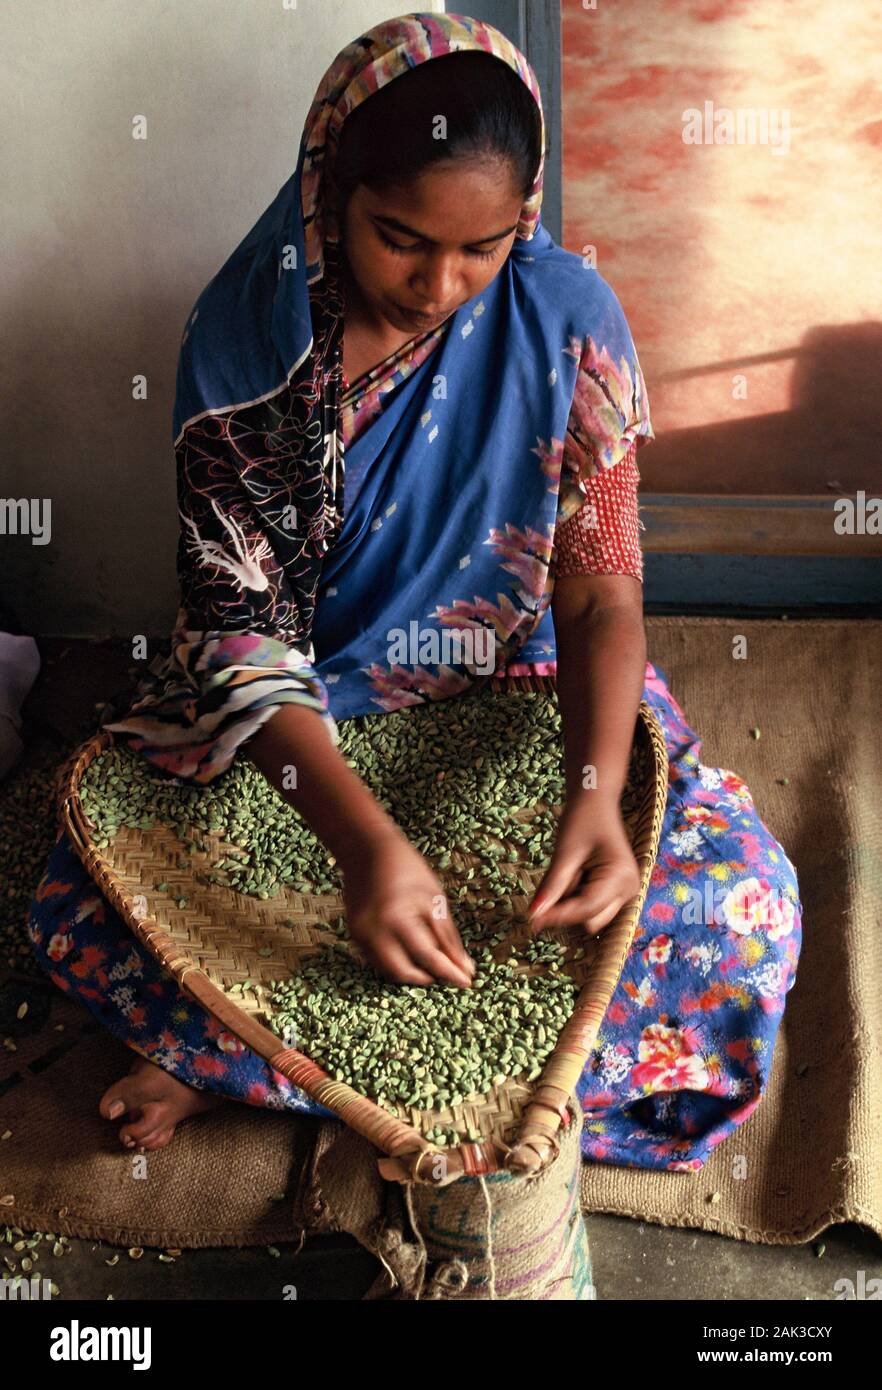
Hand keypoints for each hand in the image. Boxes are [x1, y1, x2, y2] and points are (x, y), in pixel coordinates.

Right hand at [342, 831, 475, 987]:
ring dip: (410, 971)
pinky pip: (377, 959)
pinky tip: (409, 949)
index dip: (450, 972)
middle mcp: (374, 931)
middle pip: (403, 972)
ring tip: (428, 960)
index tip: (467, 983)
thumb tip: (465, 968)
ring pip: (388, 970)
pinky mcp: (354, 935)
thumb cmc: (408, 869)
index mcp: (397, 918)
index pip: (428, 957)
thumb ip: (448, 937)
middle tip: (446, 971)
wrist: (367, 850)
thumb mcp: (435, 899)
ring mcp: (360, 934)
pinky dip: (395, 960)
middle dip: (427, 977)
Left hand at [527, 799, 640, 934]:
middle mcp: (628, 889)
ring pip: (590, 915)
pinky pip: (592, 905)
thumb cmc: (582, 820)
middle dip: (567, 907)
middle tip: (555, 879)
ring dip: (572, 901)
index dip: (558, 915)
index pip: (586, 908)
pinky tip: (576, 872)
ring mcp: (625, 892)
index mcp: (621, 877)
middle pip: (590, 918)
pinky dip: (577, 895)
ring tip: (571, 869)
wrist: (596, 802)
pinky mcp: (617, 891)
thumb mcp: (564, 853)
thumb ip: (552, 886)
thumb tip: (534, 914)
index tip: (532, 920)